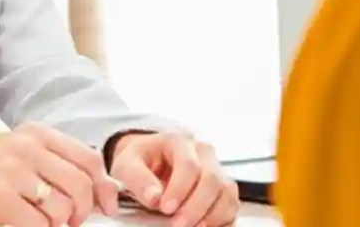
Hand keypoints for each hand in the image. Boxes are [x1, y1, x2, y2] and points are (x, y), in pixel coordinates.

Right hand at [0, 122, 120, 226]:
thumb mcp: (24, 156)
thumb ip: (58, 165)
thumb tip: (102, 192)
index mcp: (37, 133)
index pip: (89, 158)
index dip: (104, 187)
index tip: (106, 206)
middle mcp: (27, 147)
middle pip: (80, 185)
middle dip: (83, 211)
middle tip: (73, 222)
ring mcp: (13, 172)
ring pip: (63, 208)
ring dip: (60, 224)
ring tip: (45, 222)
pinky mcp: (1, 199)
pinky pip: (41, 225)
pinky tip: (29, 225)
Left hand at [108, 132, 238, 226]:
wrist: (149, 160)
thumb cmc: (140, 161)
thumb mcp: (127, 165)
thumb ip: (138, 179)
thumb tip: (154, 197)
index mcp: (179, 141)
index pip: (188, 165)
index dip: (179, 189)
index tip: (165, 208)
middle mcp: (203, 152)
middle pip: (212, 179)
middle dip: (196, 206)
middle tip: (178, 224)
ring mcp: (216, 168)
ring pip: (227, 191)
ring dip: (212, 215)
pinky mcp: (222, 187)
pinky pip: (232, 203)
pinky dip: (223, 219)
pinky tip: (206, 226)